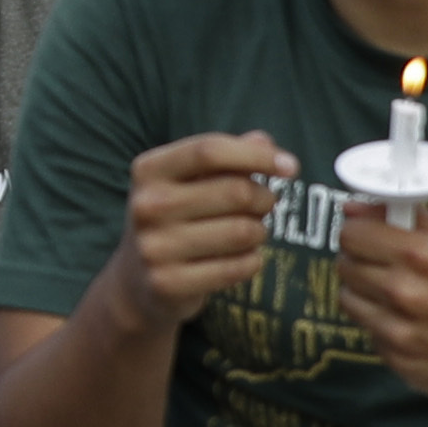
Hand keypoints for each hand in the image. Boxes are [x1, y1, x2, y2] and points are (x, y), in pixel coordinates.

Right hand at [120, 133, 291, 319]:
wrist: (136, 279)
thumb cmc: (175, 217)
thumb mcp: (189, 180)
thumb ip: (227, 157)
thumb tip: (265, 142)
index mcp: (148, 170)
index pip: (209, 151)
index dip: (257, 156)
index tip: (291, 167)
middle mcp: (146, 206)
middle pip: (235, 191)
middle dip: (264, 198)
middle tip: (265, 205)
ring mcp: (154, 247)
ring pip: (243, 232)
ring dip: (259, 232)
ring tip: (249, 232)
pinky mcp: (168, 284)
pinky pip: (239, 267)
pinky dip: (252, 261)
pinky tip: (239, 258)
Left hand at [328, 203, 427, 406]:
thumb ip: (407, 217)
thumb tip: (353, 205)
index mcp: (421, 256)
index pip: (352, 233)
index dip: (356, 230)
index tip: (364, 232)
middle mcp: (405, 294)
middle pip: (345, 265)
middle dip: (359, 258)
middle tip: (381, 261)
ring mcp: (400, 332)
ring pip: (348, 299)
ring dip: (364, 292)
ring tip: (396, 292)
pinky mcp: (399, 361)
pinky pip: (370, 333)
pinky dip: (383, 324)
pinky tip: (413, 322)